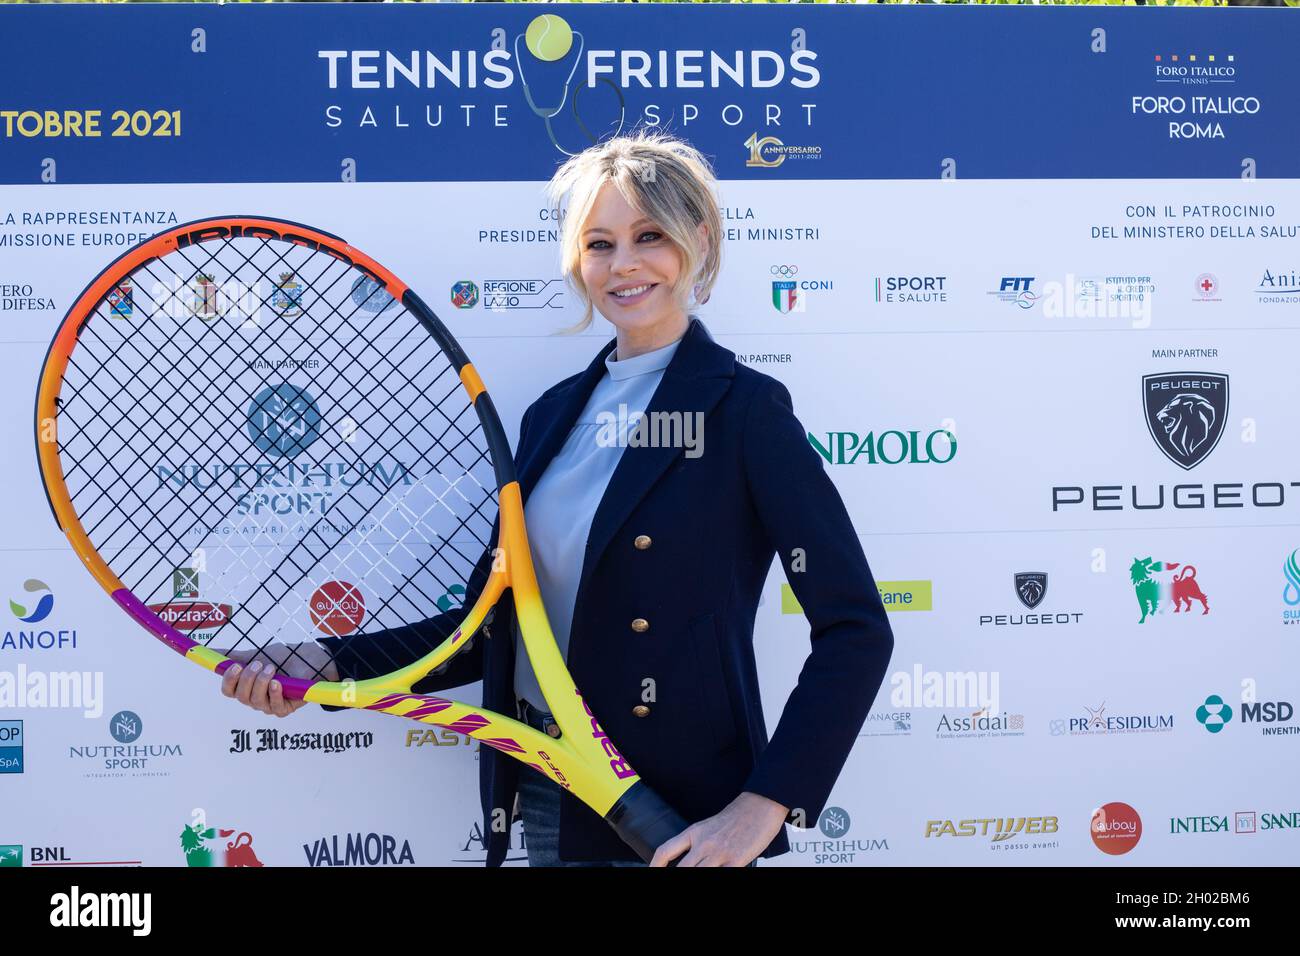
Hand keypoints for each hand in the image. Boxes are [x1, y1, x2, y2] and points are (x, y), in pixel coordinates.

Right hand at [218, 643, 338, 717]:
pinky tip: (278, 683)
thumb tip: (213, 652)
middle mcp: (255, 698)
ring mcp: (270, 705)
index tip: (235, 665)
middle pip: (240, 696)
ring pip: (256, 701)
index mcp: (246, 686)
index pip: (228, 690)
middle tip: (259, 663)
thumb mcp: (258, 654)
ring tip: (271, 668)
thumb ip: (236, 656)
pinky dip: (274, 693)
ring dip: (262, 683)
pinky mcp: (285, 709)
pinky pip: (275, 707)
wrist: (312, 659)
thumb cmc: (285, 658)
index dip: (228, 680)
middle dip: (247, 679)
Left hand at [650, 791, 787, 866]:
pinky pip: (722, 875)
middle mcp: (703, 843)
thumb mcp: (709, 826)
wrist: (759, 806)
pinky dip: (716, 876)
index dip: (655, 865)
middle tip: (670, 885)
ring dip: (696, 877)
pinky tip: (717, 875)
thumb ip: (697, 842)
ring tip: (698, 875)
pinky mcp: (736, 860)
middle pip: (681, 869)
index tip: (652, 871)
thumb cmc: (737, 816)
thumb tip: (688, 859)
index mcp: (694, 832)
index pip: (666, 850)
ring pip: (698, 873)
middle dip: (676, 877)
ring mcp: (719, 853)